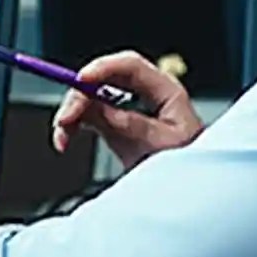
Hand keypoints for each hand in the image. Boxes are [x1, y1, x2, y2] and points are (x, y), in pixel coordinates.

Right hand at [52, 50, 202, 169]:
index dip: (102, 68)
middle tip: (65, 119)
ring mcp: (128, 108)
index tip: (80, 82)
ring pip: (90, 98)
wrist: (194, 190)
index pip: (130, 65)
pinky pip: (87, 117)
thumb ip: (131, 125)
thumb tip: (100, 108)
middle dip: (79, 96)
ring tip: (62, 138)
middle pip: (104, 79)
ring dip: (71, 114)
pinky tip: (65, 140)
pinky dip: (73, 127)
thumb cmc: (189, 165)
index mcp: (165, 91)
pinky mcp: (115, 125)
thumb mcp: (161, 145)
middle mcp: (144, 95)